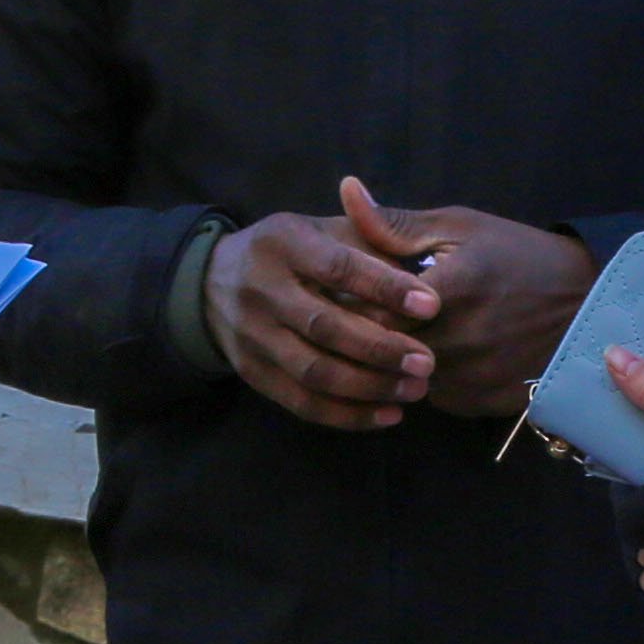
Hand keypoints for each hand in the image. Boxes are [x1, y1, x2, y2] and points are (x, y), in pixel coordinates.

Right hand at [206, 207, 438, 430]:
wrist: (212, 282)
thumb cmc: (292, 253)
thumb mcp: (322, 228)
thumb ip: (370, 241)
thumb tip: (422, 272)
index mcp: (283, 243)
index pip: (338, 268)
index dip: (386, 287)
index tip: (431, 305)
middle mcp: (261, 289)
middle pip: (325, 326)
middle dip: (381, 348)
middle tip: (427, 362)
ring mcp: (252, 335)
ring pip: (314, 371)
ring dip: (369, 387)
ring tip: (414, 390)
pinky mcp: (252, 372)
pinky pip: (302, 402)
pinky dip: (348, 415)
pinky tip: (387, 414)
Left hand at [343, 180, 593, 416]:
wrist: (590, 306)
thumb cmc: (521, 257)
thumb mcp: (462, 228)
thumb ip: (397, 223)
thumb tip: (346, 192)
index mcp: (448, 292)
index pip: (368, 310)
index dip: (351, 302)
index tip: (349, 292)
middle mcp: (458, 343)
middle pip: (383, 349)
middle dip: (370, 333)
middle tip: (370, 315)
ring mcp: (471, 380)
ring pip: (405, 378)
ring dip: (398, 361)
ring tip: (408, 334)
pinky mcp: (482, 406)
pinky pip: (435, 398)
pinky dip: (430, 379)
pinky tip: (442, 355)